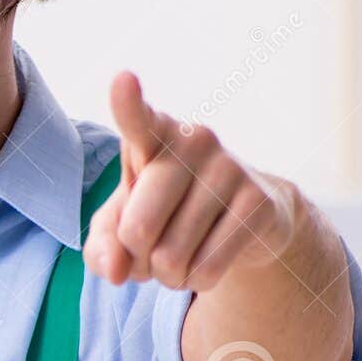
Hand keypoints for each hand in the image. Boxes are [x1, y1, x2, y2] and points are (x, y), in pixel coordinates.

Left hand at [83, 71, 296, 290]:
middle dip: (137, 259)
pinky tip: (204, 263)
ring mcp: (230, 169)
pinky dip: (196, 280)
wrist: (245, 222)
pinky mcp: (259, 203)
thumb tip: (116, 270)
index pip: (136, 119)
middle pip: (138, 229)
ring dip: (167, 275)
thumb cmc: (166, 215)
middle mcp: (193, 141)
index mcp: (152, 135)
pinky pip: (206, 268)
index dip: (128, 103)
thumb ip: (101, 248)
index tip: (123, 80)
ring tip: (179, 256)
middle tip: (150, 250)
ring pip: (171, 257)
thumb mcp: (121, 228)